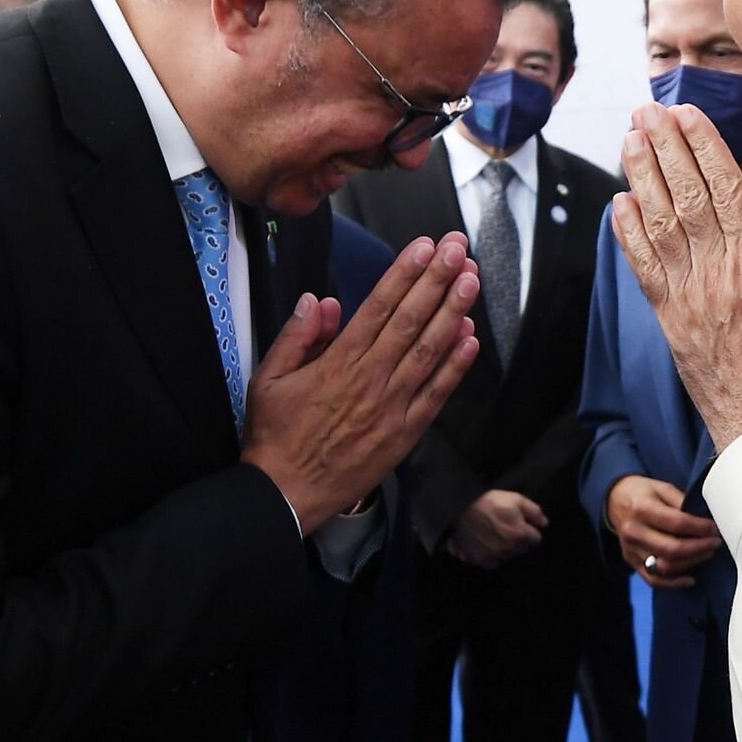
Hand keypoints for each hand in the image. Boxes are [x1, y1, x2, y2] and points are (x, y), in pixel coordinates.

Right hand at [241, 233, 480, 533]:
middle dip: (438, 280)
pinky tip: (471, 339)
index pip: (379, 307)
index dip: (405, 273)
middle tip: (460, 249)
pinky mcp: (405, 433)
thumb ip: (298, 337)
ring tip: (472, 281)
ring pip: (430, 351)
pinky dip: (456, 367)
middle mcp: (371, 379)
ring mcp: (392, 407)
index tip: (426, 247)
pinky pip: (437, 394)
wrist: (287, 494)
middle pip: (412, 321)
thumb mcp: (268, 379)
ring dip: (454, 313)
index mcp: (338, 362)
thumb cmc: (276, 436)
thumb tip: (322, 301)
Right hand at [447, 489, 547, 567]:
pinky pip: (489, 562)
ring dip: (505, 549)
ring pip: (506, 557)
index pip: (536, 539)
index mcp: (520, 535)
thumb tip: (544, 524)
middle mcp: (508, 550)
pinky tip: (484, 544)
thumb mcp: (515, 499)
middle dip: (519, 541)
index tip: (522, 524)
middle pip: (521, 550)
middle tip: (508, 528)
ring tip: (495, 535)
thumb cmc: (489, 502)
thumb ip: (534, 512)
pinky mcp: (477, 559)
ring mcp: (492, 556)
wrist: (459, 509)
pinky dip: (489, 555)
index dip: (530, 530)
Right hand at [605, 475, 721, 588]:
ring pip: (666, 567)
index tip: (715, 529)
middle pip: (672, 549)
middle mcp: (634, 531)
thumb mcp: (662, 487)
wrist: (614, 501)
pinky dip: (674, 583)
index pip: (677, 524)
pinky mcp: (631, 561)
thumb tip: (704, 520)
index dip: (701, 529)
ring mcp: (631, 549)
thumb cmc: (642, 493)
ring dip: (691, 562)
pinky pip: (654, 579)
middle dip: (700, 548)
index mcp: (642, 508)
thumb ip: (682, 502)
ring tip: (706, 553)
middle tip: (715, 543)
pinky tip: (691, 578)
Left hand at [613, 103, 741, 451]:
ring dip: (641, 178)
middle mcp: (716, 274)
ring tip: (630, 139)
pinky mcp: (671, 320)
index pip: (724, 189)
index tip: (688, 114)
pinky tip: (619, 204)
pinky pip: (644, 269)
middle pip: (685, 197)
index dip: (703, 146)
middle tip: (648, 111)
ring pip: (658, 225)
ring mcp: (688, 297)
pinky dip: (628, 234)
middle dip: (665, 148)